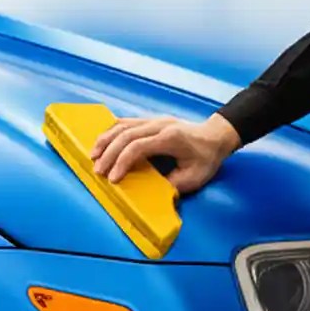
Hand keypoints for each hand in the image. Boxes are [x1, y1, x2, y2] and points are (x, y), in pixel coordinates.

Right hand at [90, 113, 241, 193]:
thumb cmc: (207, 159)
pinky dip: (112, 131)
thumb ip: (172, 184)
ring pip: (123, 125)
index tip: (113, 179)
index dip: (123, 162)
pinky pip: (127, 122)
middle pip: (126, 134)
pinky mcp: (151, 120)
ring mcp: (155, 120)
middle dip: (109, 153)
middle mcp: (160, 124)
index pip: (138, 146)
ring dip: (106, 139)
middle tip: (98, 171)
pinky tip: (102, 142)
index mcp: (171, 138)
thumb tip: (150, 191)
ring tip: (93, 155)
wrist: (216, 136)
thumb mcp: (194, 177)